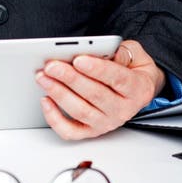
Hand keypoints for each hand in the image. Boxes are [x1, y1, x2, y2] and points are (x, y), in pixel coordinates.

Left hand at [36, 40, 165, 139]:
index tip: (78, 60)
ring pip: (80, 111)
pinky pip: (71, 131)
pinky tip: (45, 100)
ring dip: (58, 93)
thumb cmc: (131, 70)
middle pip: (94, 94)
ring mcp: (106, 122)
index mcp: (136, 89)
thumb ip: (123, 51)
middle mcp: (122, 109)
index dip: (97, 69)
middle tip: (52, 66)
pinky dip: (55, 118)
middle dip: (70, 78)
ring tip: (43, 77)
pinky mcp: (91, 131)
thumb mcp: (134, 54)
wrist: (137, 91)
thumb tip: (102, 50)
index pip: (117, 79)